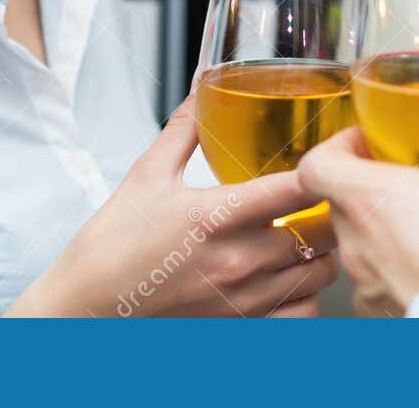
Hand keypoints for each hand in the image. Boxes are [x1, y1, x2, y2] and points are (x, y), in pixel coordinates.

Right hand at [8, 99, 338, 316]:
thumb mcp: (145, 176)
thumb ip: (183, 130)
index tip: (333, 155)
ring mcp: (243, 301)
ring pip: (320, 274)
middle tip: (325, 194)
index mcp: (214, 216)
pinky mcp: (241, 330)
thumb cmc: (111, 247)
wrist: (84, 311)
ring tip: (309, 234)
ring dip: (322, 251)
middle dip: (330, 209)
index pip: (296, 188)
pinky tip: (293, 277)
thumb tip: (202, 89)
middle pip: (322, 232)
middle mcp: (236, 262)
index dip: (325, 168)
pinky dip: (308, 294)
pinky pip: (303, 315)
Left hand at [297, 73, 418, 317]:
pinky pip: (384, 286)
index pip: (315, 165)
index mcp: (369, 202)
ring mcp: (373, 287)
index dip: (337, 147)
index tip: (366, 140)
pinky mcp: (393, 317)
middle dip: (373, 185)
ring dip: (389, 231)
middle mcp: (360, 247)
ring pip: (363, 248)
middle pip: (340, 204)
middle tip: (411, 174)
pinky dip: (405, 271)